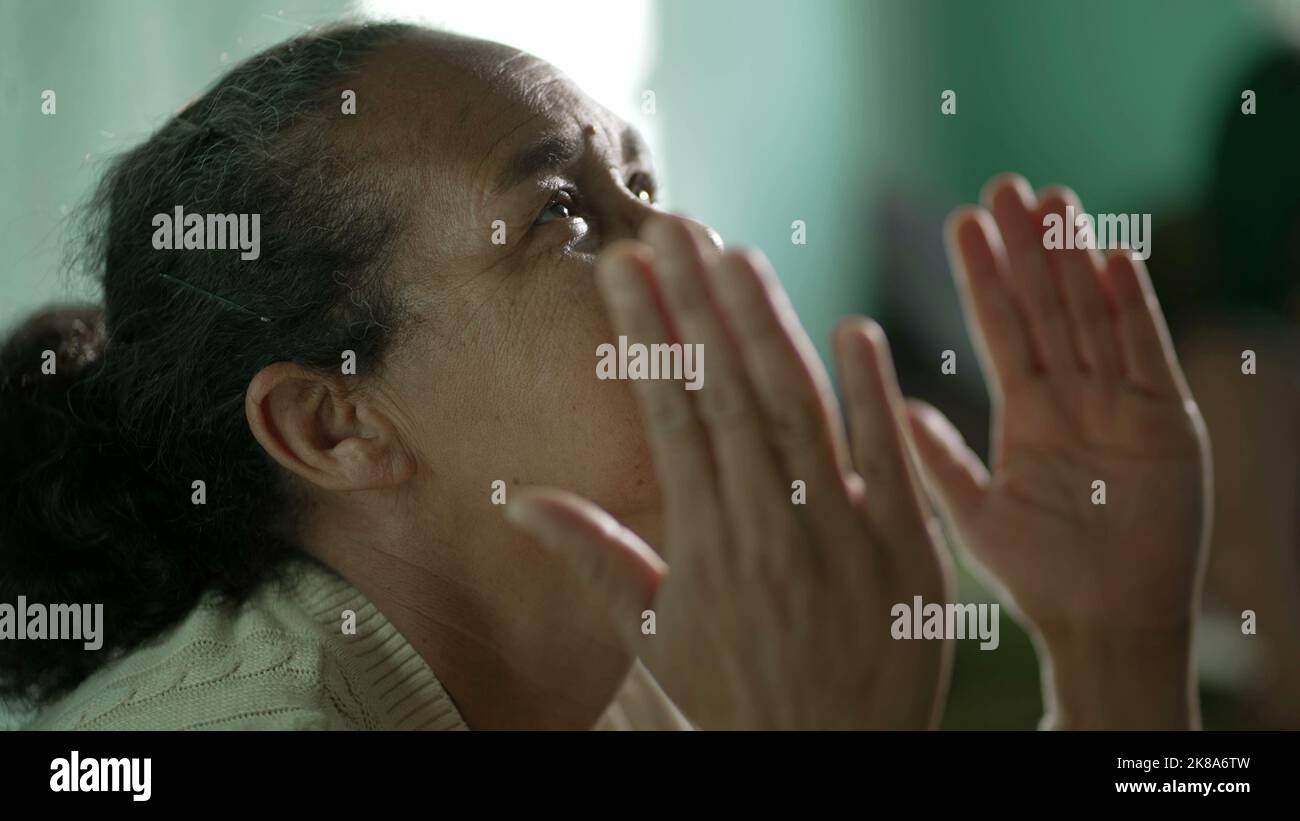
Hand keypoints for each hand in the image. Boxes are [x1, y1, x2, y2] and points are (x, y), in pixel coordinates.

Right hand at [504, 215, 952, 728]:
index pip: (668, 412)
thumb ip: (593, 558)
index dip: (646, 333)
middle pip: (728, 392)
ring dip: (767, 326)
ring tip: (736, 256)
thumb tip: (519, 499)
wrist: (827, 769)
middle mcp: (767, 528)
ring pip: (799, 410)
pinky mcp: (908, 554)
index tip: (623, 268)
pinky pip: (892, 461)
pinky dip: (875, 394)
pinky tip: (854, 328)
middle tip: (673, 226)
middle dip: (696, 303)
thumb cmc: (729, 702)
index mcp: (701, 544)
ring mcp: (842, 538)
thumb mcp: (652, 639)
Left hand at [908, 174, 1210, 728]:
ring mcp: (1120, 404)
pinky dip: (1133, 307)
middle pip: (1047, 306)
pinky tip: (1113, 256)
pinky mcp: (1167, 421)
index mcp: (1024, 413)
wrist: (1104, 623)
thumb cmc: (1038, 575)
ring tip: (1057, 198)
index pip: (999, 328)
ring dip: (1076, 258)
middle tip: (1006, 183)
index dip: (983, 274)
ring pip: (1094, 315)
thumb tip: (896, 408)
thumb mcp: (974, 514)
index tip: (960, 220)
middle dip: (1028, 247)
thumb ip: (939, 460)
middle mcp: (1071, 398)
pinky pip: (1147, 353)